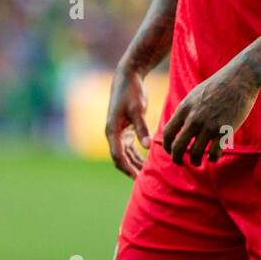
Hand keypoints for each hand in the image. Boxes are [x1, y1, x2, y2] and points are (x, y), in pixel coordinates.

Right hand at [105, 63, 150, 178]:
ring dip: (135, 165)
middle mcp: (113, 134)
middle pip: (120, 159)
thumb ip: (142, 128)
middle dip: (131, 171)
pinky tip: (147, 162)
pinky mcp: (125, 129)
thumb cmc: (131, 91)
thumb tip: (146, 146)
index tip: (138, 179)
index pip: (118, 156)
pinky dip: (137, 156)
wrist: (128, 77)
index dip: (127, 169)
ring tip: (148, 176)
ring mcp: (119, 132)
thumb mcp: (137, 109)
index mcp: (112, 130)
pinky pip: (130, 148)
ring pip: (125, 155)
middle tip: (145, 183)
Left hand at [162, 60, 260, 165]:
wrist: (240, 78)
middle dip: (177, 158)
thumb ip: (186, 111)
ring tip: (198, 161)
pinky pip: (214, 154)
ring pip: (196, 154)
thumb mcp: (195, 95)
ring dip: (195, 161)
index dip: (167, 146)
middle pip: (178, 147)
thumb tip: (178, 128)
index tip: (170, 151)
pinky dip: (213, 158)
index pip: (168, 133)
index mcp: (185, 108)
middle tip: (180, 162)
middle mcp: (194, 118)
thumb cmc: (218, 86)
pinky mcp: (225, 130)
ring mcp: (209, 125)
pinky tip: (214, 156)